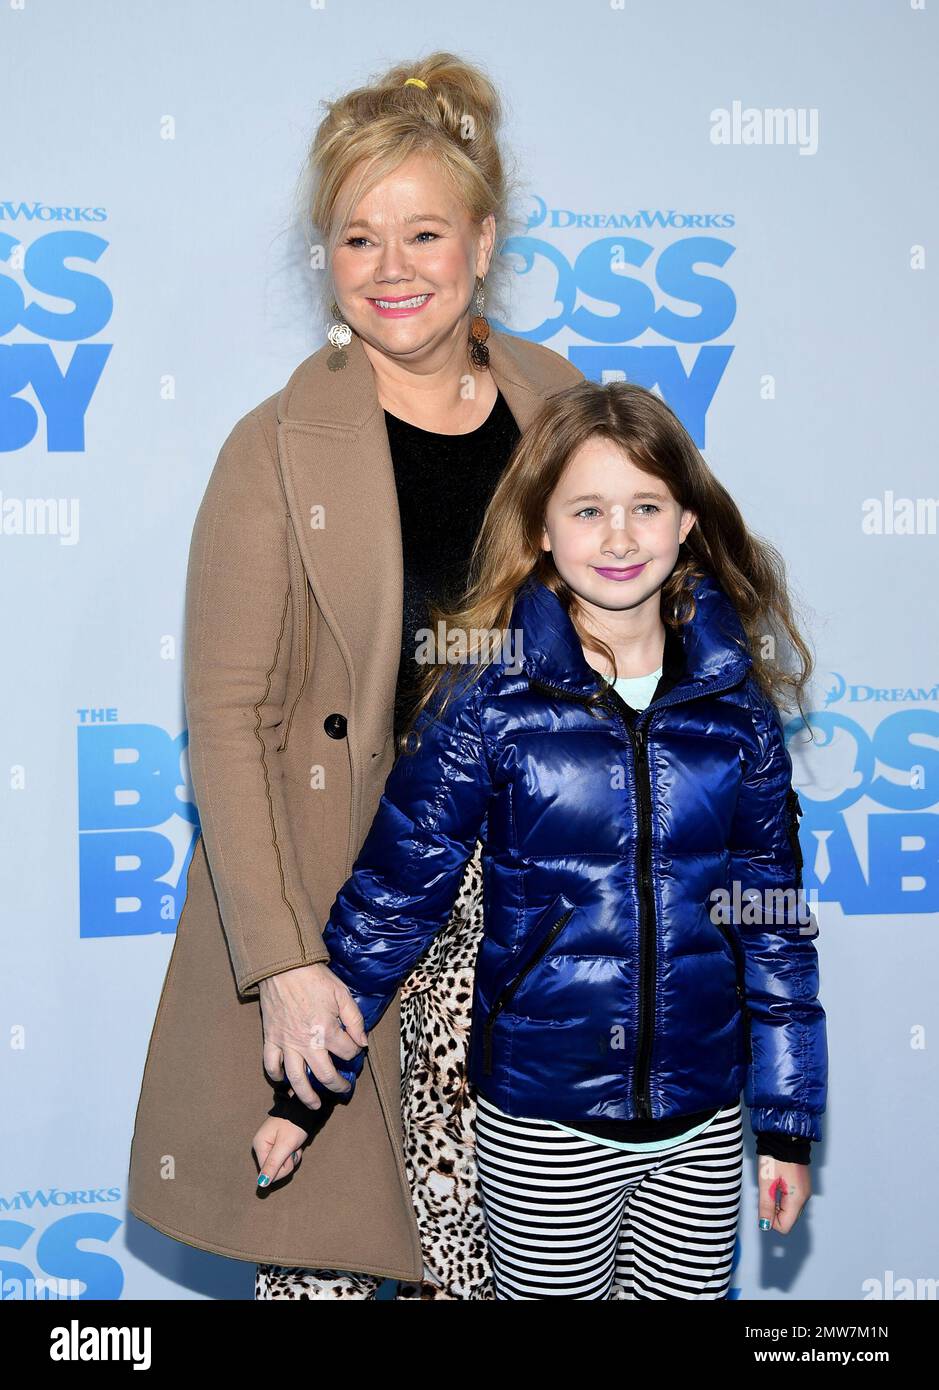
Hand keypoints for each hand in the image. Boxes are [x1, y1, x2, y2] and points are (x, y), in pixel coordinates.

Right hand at [252, 1116, 308, 1187]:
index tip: (290, 1155)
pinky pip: (283, 1158)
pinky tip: (294, 1145)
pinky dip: (291, 1154)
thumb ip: (273, 1164)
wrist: (303, 1109)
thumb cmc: (294, 1124)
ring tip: (295, 1145)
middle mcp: (261, 1146)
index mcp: (259, 1145)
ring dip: (291, 1158)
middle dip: (287, 1162)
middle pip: (273, 1169)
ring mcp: (268, 1146)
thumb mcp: (285, 1145)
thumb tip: (261, 1183)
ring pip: (280, 1165)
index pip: (267, 1172)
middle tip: (293, 1149)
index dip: (282, 1168)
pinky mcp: (276, 1145)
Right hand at [258, 961, 367, 1112]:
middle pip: (325, 1076)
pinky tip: (284, 1081)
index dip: (355, 1054)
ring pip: (296, 1080)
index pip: (347, 1053)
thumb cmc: (315, 979)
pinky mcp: (271, 1039)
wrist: (284, 968)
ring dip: (306, 1096)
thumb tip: (362, 1043)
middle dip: (337, 1086)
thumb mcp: (342, 994)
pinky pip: (271, 1064)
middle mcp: (307, 1043)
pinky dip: (276, 1076)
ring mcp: (287, 1043)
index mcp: (327, 1030)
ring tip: (314, 1105)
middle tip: (343, 1091)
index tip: (356, 1051)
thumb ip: (355, 1020)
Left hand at [757, 1155, 811, 1232]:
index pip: (784, 1226)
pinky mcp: (802, 1184)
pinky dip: (782, 1196)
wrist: (786, 1136)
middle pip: (788, 1219)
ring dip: (777, 1203)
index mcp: (797, 1199)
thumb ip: (766, 1206)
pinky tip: (776, 1181)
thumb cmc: (775, 1157)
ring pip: (789, 1209)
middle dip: (774, 1211)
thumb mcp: (766, 1183)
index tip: (764, 1203)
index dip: (770, 1220)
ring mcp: (805, 1191)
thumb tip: (765, 1226)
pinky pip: (792, 1199)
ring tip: (771, 1184)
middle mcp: (804, 1198)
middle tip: (766, 1191)